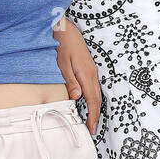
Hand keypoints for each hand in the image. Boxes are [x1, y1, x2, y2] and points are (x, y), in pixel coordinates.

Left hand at [55, 17, 99, 134]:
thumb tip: (76, 97)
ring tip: (91, 120)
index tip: (91, 128)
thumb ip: (69, 81)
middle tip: (92, 129)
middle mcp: (92, 74)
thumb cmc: (62, 45)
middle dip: (96, 115)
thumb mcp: (62, 64)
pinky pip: (93, 87)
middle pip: (97, 99)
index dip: (93, 116)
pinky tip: (88, 103)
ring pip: (97, 93)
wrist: (65, 29)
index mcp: (86, 74)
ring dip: (95, 107)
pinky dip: (93, 98)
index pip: (93, 100)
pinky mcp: (88, 68)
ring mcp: (92, 71)